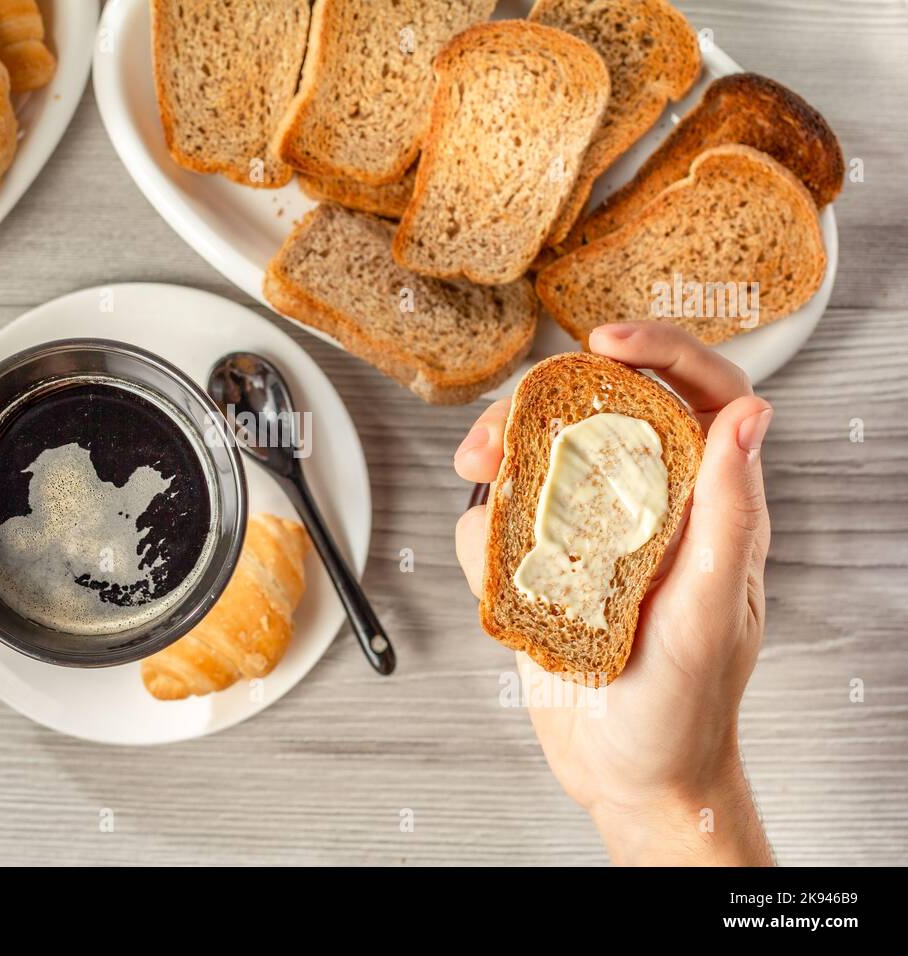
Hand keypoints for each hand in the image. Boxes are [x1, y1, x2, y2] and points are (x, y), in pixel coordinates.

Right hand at [455, 323, 774, 865]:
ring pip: (533, 462)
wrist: (628, 776)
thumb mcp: (711, 612)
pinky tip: (501, 589)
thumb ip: (726, 513)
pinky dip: (484, 549)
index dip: (658, 351)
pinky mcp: (542, 567)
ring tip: (477, 489)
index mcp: (707, 505)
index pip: (696, 396)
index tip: (602, 340)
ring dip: (496, 473)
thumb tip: (750, 414)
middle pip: (592, 415)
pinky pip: (497, 529)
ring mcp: (590, 536)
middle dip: (537, 412)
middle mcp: (648, 508)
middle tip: (492, 437)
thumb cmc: (685, 708)